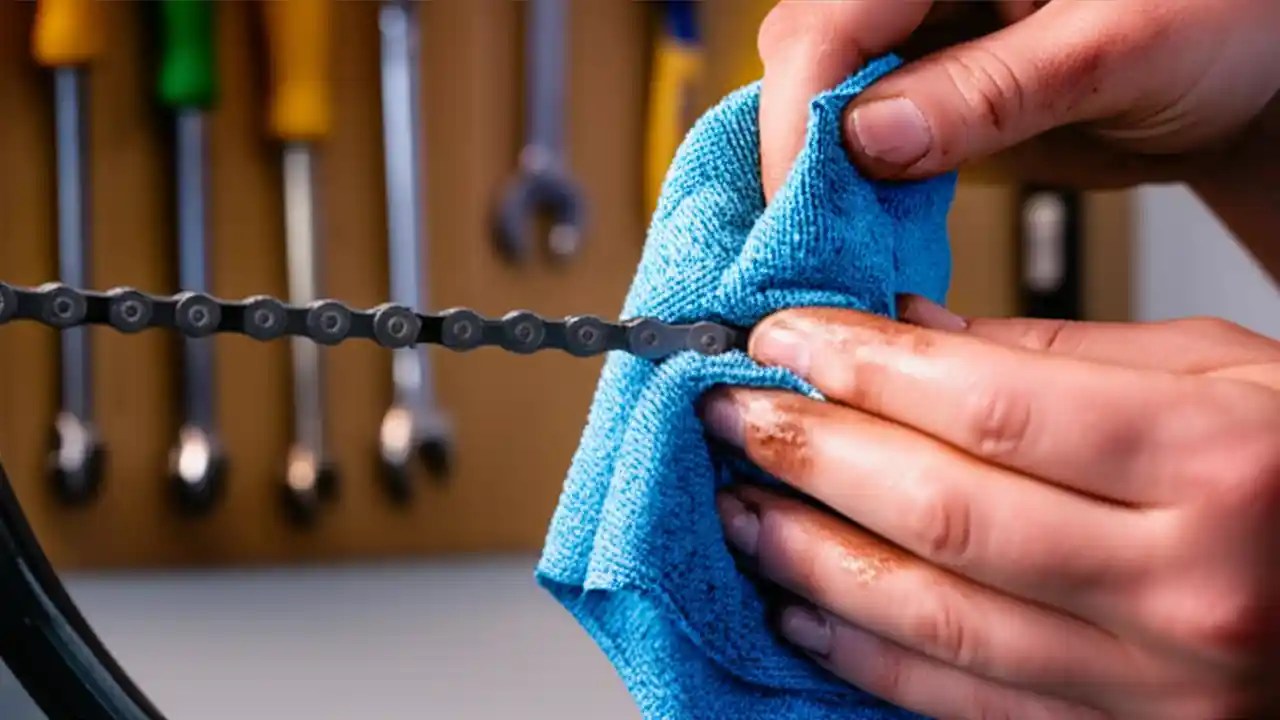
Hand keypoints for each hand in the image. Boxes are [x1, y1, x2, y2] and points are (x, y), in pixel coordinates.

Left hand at [700, 299, 1279, 717]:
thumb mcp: (1228, 373)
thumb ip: (1061, 352)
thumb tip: (908, 334)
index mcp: (1222, 461)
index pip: (990, 406)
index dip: (863, 369)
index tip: (782, 339)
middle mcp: (1189, 583)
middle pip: (943, 510)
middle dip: (811, 454)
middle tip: (730, 416)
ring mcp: (1157, 684)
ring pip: (936, 617)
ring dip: (814, 558)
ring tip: (737, 510)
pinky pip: (964, 705)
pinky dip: (868, 657)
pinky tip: (802, 611)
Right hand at [756, 0, 1279, 262]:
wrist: (1252, 69)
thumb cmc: (1222, 14)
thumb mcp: (1117, 47)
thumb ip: (991, 90)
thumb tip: (870, 140)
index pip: (832, 21)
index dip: (799, 114)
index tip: (799, 201)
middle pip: (806, 58)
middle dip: (791, 153)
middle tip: (799, 243)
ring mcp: (921, 42)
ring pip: (820, 103)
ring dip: (812, 180)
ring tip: (817, 250)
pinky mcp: (929, 97)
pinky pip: (860, 143)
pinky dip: (850, 194)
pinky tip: (855, 233)